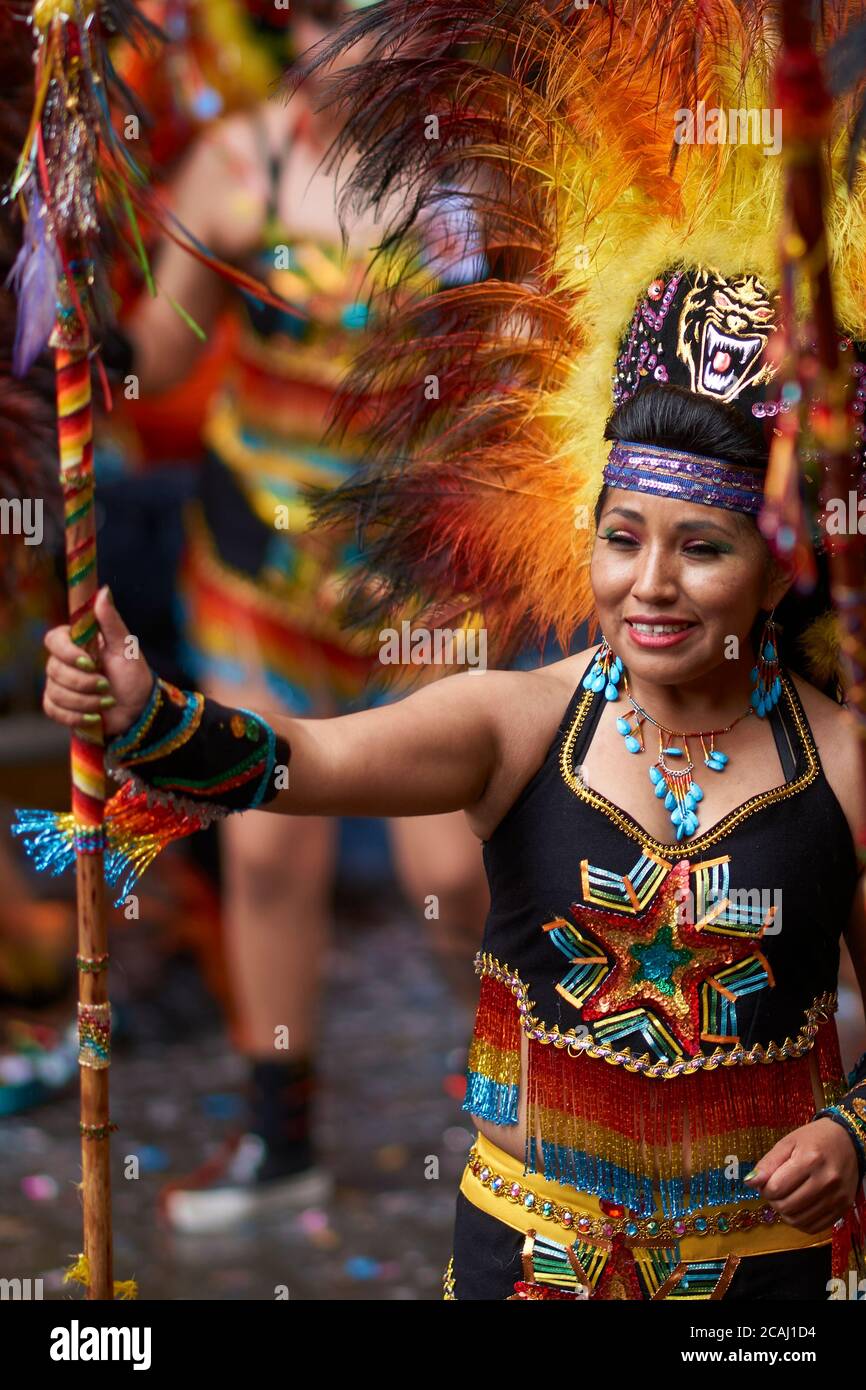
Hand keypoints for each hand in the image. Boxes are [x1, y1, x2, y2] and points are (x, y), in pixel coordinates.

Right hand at [43, 585, 154, 740]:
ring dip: (86, 701)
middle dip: (84, 682)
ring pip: (56, 692)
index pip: (53, 640)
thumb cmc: (133, 676)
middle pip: (53, 670)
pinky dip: (76, 716)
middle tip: (107, 685)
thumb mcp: (125, 647)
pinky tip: (95, 716)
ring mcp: (59, 685)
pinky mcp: (59, 706)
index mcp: (76, 644)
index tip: (90, 662)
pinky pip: (53, 710)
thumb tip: (103, 590)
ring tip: (106, 701)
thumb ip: (111, 621)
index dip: (67, 653)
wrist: (138, 710)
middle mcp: (64, 662)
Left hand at [745, 1118, 859, 1233]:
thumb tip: (749, 1183)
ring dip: (785, 1212)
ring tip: (786, 1198)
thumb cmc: (814, 1139)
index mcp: (811, 1160)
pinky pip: (814, 1227)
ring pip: (798, 1221)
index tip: (765, 1182)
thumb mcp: (788, 1143)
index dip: (764, 1188)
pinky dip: (800, 1222)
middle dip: (773, 1201)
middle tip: (774, 1190)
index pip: (776, 1188)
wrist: (848, 1141)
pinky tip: (798, 1208)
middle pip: (786, 1207)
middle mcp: (827, 1181)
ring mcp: (837, 1197)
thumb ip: (768, 1164)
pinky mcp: (843, 1208)